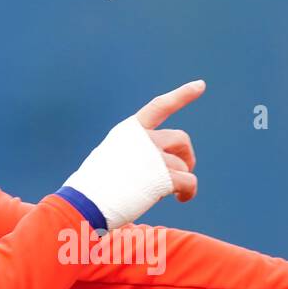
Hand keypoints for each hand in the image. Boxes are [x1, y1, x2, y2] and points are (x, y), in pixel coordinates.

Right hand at [63, 80, 203, 228]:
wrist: (87, 203)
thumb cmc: (95, 187)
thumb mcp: (113, 157)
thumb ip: (137, 153)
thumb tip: (162, 164)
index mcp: (130, 131)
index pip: (159, 107)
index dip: (182, 95)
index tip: (201, 85)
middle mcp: (144, 139)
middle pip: (181, 139)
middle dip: (186, 155)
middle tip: (184, 171)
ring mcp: (154, 157)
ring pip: (183, 166)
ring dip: (182, 179)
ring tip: (175, 194)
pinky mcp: (163, 177)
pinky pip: (189, 182)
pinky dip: (189, 192)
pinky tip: (182, 199)